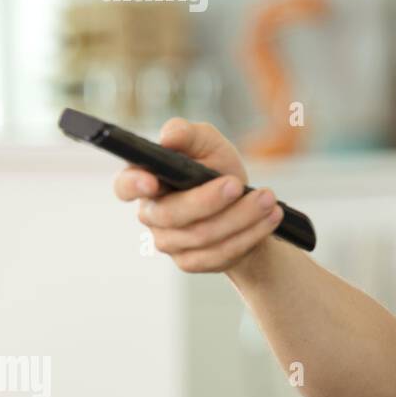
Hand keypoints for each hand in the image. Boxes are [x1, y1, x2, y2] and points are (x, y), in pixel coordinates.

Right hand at [112, 117, 283, 272]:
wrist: (247, 208)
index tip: (151, 182)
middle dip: (208, 200)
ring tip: (268, 199)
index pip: (125, 186)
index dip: (134, 185)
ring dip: (240, 217)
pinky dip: (250, 234)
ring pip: (201, 236)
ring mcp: (169, 242)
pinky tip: (270, 218)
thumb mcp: (209, 144)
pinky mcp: (191, 261)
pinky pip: (219, 254)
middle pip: (172, 214)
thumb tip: (169, 135)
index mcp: (147, 179)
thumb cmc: (218, 170)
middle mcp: (152, 213)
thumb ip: (189, 134)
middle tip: (238, 184)